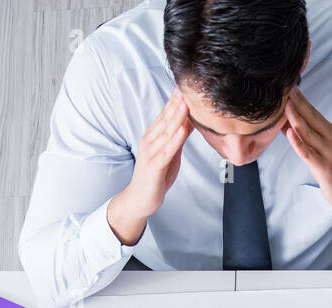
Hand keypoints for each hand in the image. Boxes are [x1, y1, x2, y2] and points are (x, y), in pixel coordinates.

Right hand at [108, 89, 191, 244]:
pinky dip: (175, 140)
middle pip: (166, 118)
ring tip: (187, 102)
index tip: (186, 84)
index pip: (166, 113)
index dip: (176, 99)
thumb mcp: (171, 153)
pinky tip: (182, 130)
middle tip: (187, 86)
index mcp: (153, 135)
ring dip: (177, 116)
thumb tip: (192, 120)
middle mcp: (150, 140)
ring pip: (167, 131)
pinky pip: (166, 151)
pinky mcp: (154, 166)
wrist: (140, 199)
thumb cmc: (156, 176)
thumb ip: (179, 137)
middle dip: (177, 102)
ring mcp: (151, 152)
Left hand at [283, 89, 331, 228]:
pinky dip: (298, 142)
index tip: (291, 87)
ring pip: (309, 133)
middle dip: (299, 104)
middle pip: (312, 118)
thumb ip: (308, 136)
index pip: (314, 113)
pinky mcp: (323, 168)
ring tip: (285, 106)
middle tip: (286, 90)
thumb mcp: (323, 148)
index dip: (302, 100)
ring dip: (296, 118)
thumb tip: (287, 122)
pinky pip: (308, 153)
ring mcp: (328, 153)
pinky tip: (289, 133)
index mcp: (331, 132)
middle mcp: (331, 139)